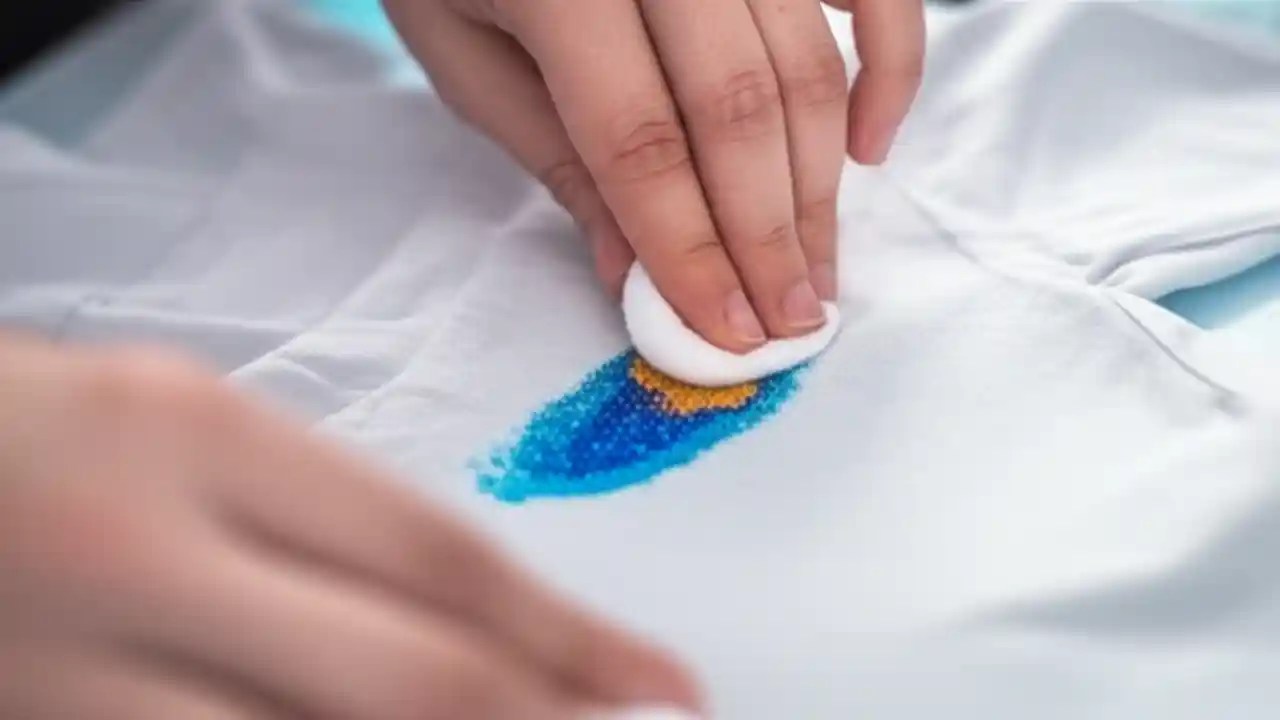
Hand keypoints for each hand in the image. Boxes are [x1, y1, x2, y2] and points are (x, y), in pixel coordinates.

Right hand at [0, 332, 698, 718]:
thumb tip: (465, 617)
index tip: (662, 680)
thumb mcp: (185, 425)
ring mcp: (77, 672)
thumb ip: (319, 518)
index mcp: (201, 437)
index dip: (573, 634)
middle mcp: (147, 554)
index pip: (441, 559)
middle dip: (545, 717)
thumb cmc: (37, 430)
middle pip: (410, 678)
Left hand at [387, 0, 923, 350]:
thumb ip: (557, 159)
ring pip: (805, 64)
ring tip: (815, 269)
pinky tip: (866, 150)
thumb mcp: (467, 59)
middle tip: (791, 322)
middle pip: (738, 109)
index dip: (688, 249)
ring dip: (820, 182)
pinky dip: (886, 67)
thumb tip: (633, 275)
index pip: (639, 141)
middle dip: (768, 236)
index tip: (726, 331)